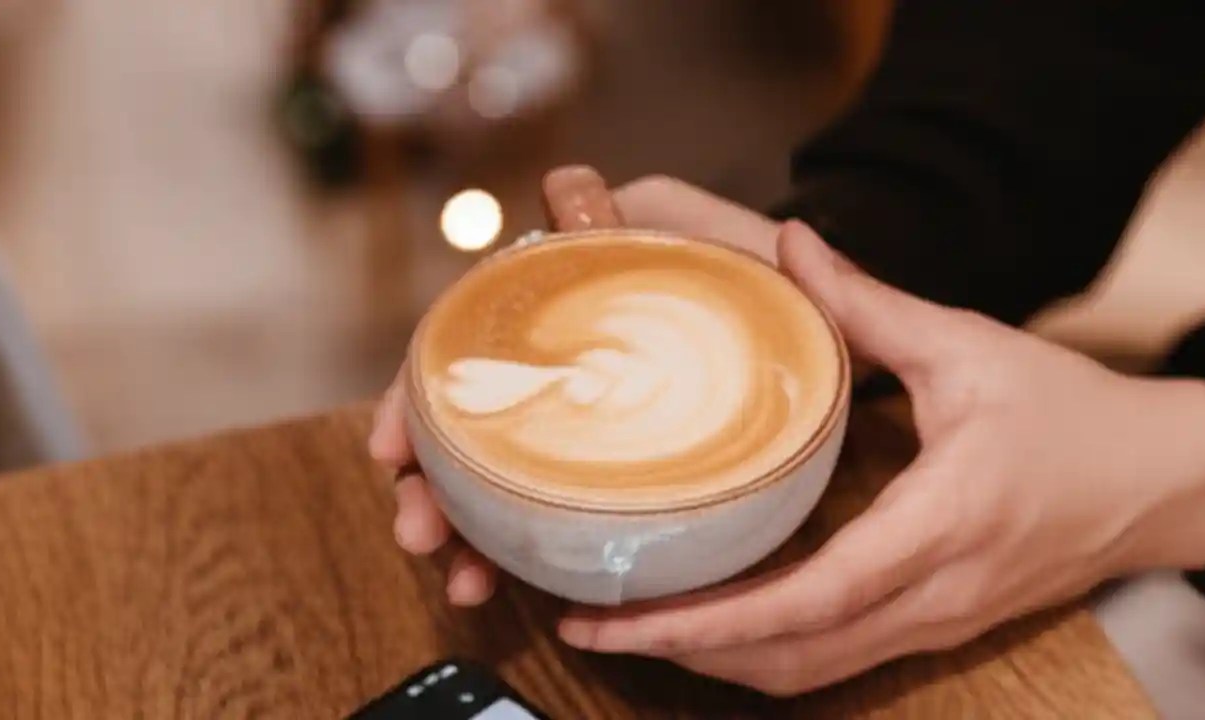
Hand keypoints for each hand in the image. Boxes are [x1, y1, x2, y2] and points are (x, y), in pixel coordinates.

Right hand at [370, 167, 782, 604]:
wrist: (817, 318)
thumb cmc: (754, 272)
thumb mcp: (700, 230)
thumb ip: (637, 213)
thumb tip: (563, 181)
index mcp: (552, 325)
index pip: (459, 359)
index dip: (411, 400)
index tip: (386, 445)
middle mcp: (558, 382)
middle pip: (466, 437)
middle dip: (426, 490)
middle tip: (416, 534)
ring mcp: (586, 436)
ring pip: (502, 489)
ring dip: (467, 538)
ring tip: (463, 583)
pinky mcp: (624, 481)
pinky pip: (562, 523)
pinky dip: (531, 558)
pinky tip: (515, 588)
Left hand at [553, 220, 1204, 695]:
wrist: (1161, 483)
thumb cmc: (1072, 416)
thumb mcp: (971, 348)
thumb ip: (871, 305)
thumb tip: (791, 244)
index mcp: (937, 528)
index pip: (808, 600)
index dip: (708, 621)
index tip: (621, 618)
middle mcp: (930, 598)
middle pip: (788, 658)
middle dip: (683, 652)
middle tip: (588, 622)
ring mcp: (934, 624)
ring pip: (808, 672)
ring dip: (718, 661)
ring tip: (636, 626)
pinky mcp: (937, 625)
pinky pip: (835, 658)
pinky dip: (766, 651)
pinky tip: (718, 623)